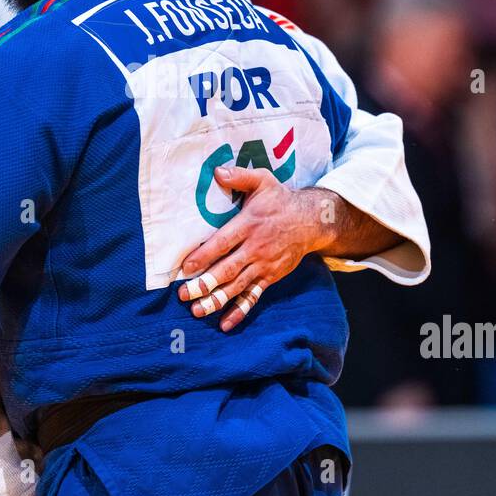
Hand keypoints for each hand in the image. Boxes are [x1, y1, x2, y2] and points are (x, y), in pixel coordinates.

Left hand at [178, 166, 332, 331]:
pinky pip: (253, 296)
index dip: (204, 256)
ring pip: (237, 286)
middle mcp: (255, 248)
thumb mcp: (263, 180)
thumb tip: (217, 172)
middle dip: (205, 284)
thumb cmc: (280, 199)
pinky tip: (225, 324)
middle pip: (227, 269)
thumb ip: (240, 176)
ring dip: (217, 300)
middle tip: (185, 295)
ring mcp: (263, 265)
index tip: (186, 267)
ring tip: (198, 311)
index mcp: (248, 225)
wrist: (310, 221)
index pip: (223, 243)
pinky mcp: (270, 277)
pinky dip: (240, 311)